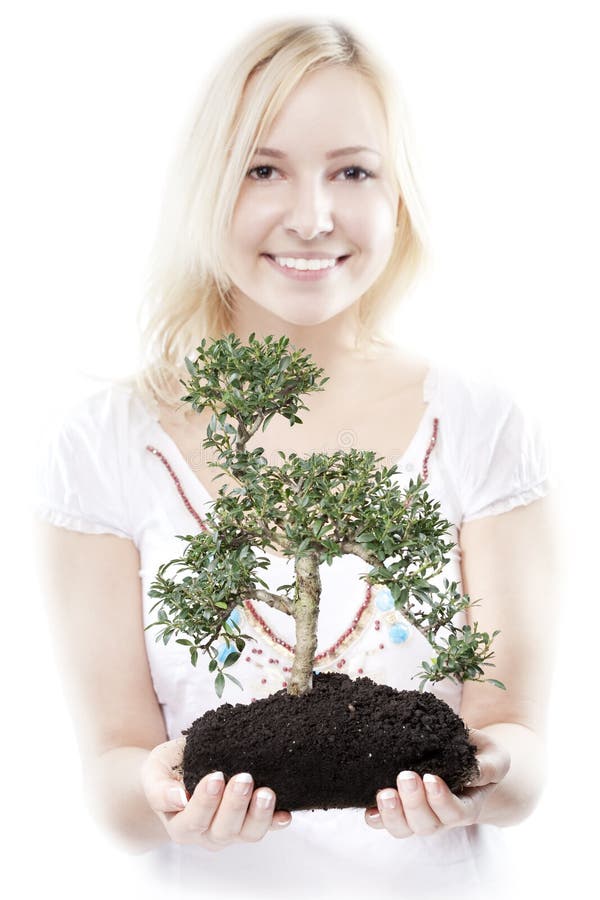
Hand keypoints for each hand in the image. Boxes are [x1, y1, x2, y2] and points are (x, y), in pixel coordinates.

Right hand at [140, 737, 292, 850]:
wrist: (180, 772)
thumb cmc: (167, 772)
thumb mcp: (155, 771)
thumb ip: (160, 788)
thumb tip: (178, 798)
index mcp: (180, 824)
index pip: (193, 820)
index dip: (206, 801)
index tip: (215, 776)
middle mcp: (206, 834)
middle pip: (223, 829)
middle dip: (235, 804)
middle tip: (244, 778)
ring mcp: (231, 831)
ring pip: (247, 833)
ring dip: (259, 814)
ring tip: (266, 792)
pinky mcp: (249, 823)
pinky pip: (265, 827)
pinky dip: (276, 821)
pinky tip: (285, 813)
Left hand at [364, 728, 509, 836]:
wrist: (469, 760)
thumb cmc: (481, 758)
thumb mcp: (494, 758)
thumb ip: (487, 766)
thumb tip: (473, 771)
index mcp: (467, 806)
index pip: (455, 813)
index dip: (441, 800)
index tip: (431, 778)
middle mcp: (440, 817)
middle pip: (426, 824)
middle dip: (414, 803)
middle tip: (406, 776)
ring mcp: (418, 814)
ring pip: (403, 828)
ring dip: (392, 814)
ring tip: (385, 793)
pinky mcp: (399, 807)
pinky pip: (384, 822)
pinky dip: (375, 818)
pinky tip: (369, 809)